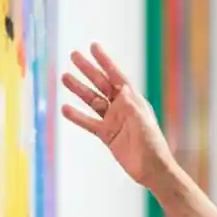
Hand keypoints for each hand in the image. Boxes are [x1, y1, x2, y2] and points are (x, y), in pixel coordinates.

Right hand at [61, 43, 175, 189]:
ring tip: (65, 77)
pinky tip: (65, 108)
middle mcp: (122, 107)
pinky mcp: (106, 135)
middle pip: (101, 84)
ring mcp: (113, 120)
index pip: (117, 76)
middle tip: (73, 56)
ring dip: (79, 89)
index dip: (105, 61)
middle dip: (88, 70)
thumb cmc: (152, 145)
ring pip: (92, 101)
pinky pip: (88, 122)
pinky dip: (77, 116)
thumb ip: (132, 106)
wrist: (151, 169)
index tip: (93, 47)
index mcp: (134, 100)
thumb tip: (124, 90)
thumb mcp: (143, 123)